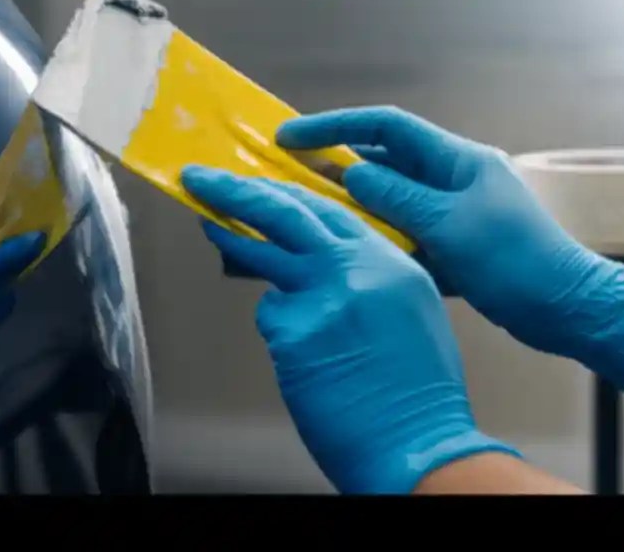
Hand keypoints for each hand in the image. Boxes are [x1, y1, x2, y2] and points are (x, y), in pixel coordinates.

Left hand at [182, 164, 520, 493]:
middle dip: (238, 189)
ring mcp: (322, 299)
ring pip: (265, 254)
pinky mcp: (294, 334)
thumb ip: (372, 278)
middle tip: (204, 177)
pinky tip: (302, 353)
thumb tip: (327, 265)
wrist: (419, 445)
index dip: (289, 191)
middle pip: (286, 213)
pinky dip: (279, 326)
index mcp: (391, 262)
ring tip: (207, 221)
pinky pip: (271, 315)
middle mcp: (356, 270)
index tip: (262, 180)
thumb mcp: (412, 313)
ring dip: (229, 234)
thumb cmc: (419, 393)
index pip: (331, 209)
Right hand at [277, 106, 623, 388]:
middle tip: (288, 176)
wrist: (567, 309)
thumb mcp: (449, 225)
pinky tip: (348, 253)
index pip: (386, 127)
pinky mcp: (456, 249)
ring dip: (354, 207)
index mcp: (458, 161)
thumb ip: (397, 197)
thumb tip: (352, 172)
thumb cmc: (516, 262)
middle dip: (337, 166)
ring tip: (308, 216)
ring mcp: (455, 215)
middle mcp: (454, 180)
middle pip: (384, 161)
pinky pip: (406, 236)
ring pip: (391, 202)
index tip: (289, 136)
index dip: (335, 126)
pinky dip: (378, 240)